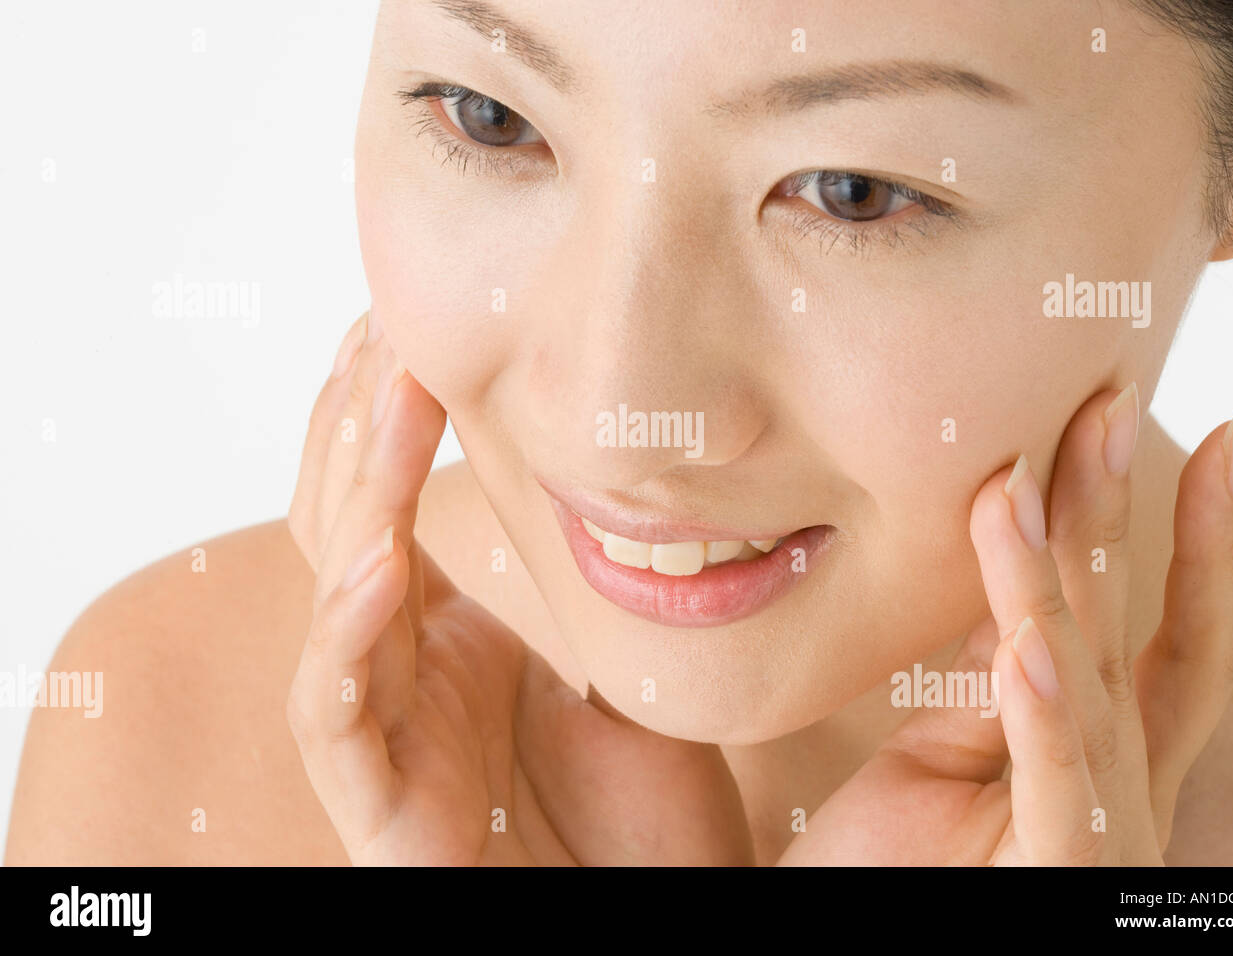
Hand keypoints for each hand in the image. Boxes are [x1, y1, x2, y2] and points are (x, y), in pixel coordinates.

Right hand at [285, 312, 752, 864]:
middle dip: (363, 415)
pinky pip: (338, 709)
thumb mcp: (617, 674)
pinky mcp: (376, 808)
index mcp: (438, 636)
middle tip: (390, 316)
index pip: (385, 500)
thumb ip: (599, 596)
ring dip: (359, 485)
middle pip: (344, 518)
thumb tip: (644, 498)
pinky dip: (349, 632)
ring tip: (391, 388)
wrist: (642, 923)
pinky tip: (382, 555)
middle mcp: (396, 670)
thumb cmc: (635, 826)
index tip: (412, 319)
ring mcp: (379, 735)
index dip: (388, 410)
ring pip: (334, 590)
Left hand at [779, 385, 1232, 864]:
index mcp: (1097, 751)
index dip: (1177, 534)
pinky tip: (1026, 646)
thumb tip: (1000, 592)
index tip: (1184, 432)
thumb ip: (983, 682)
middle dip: (1128, 515)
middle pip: (1135, 632)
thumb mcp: (948, 757)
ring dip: (1057, 581)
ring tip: (1023, 481)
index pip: (1153, 628)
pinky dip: (1043, 717)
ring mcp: (1097, 835)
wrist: (857, 941)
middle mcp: (1117, 784)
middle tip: (1110, 400)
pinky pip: (1057, 792)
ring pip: (1091, 690)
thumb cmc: (899, 866)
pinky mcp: (1054, 878)